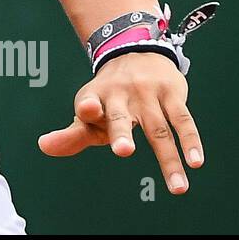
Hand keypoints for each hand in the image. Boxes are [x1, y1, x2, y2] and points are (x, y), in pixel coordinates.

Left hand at [38, 52, 203, 193]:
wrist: (134, 52)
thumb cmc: (108, 96)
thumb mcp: (88, 112)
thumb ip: (71, 135)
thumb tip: (43, 146)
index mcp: (95, 98)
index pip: (88, 104)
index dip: (87, 107)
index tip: (86, 111)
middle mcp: (120, 94)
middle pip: (121, 116)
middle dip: (121, 132)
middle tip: (123, 150)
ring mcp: (147, 94)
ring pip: (159, 129)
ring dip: (169, 159)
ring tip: (177, 187)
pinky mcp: (171, 94)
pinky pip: (182, 120)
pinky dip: (191, 141)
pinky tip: (195, 161)